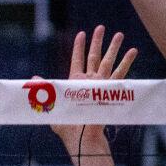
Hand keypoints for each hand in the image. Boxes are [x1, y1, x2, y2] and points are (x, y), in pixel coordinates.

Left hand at [47, 25, 136, 150]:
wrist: (81, 138)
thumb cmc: (66, 125)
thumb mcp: (50, 105)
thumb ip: (45, 90)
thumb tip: (31, 80)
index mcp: (74, 83)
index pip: (77, 60)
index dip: (79, 46)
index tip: (82, 33)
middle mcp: (89, 81)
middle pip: (94, 56)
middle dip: (98, 42)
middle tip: (101, 27)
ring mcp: (101, 85)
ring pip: (108, 62)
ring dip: (114, 48)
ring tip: (120, 34)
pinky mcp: (110, 91)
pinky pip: (120, 74)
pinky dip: (126, 62)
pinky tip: (133, 51)